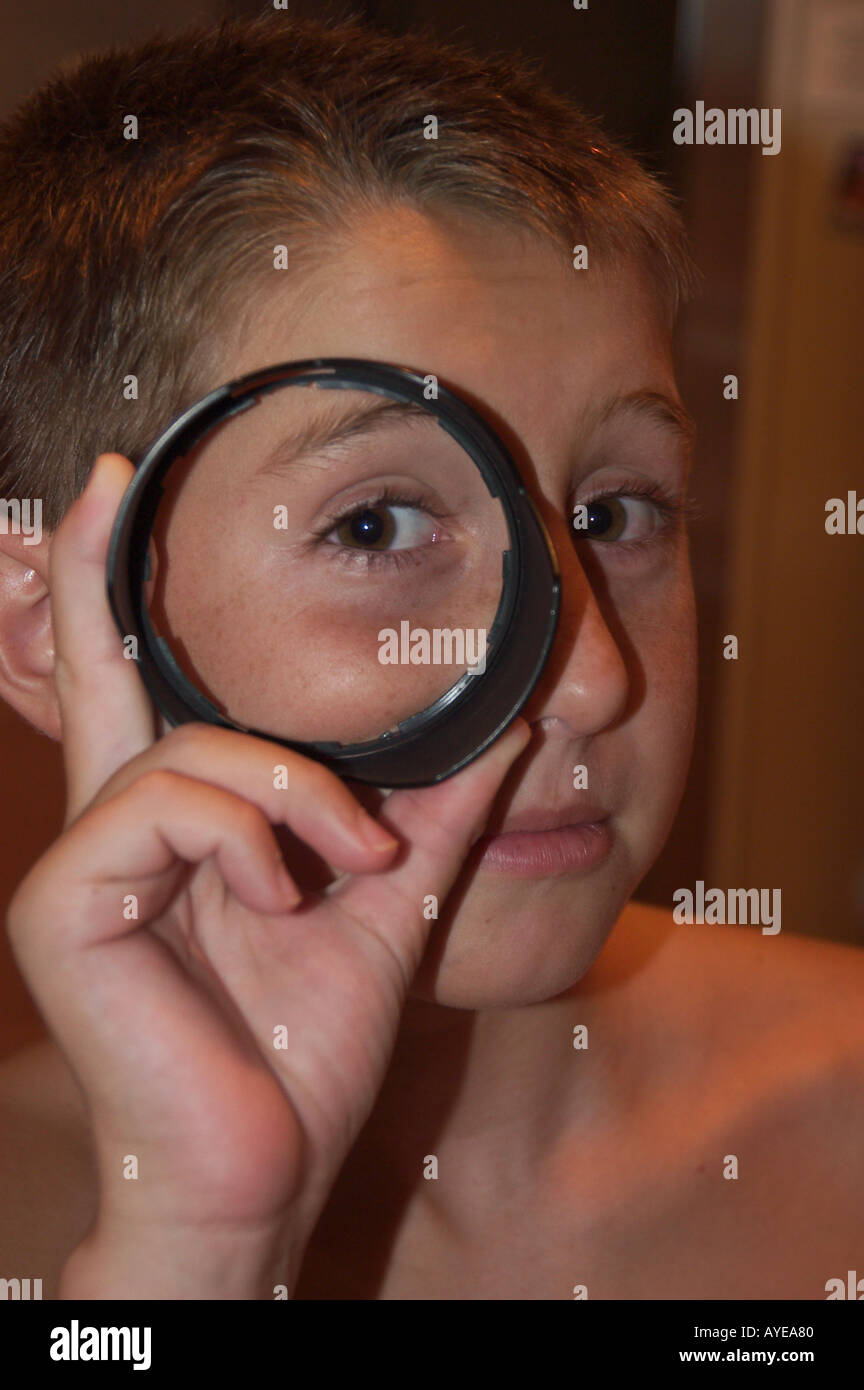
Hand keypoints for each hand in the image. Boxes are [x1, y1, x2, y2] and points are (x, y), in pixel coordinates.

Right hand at [7, 454, 529, 1296]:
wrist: (264, 1172)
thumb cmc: (302, 1050)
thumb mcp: (385, 906)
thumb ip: (433, 813)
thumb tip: (510, 724)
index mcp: (177, 830)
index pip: (137, 690)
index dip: (110, 593)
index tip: (108, 493)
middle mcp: (113, 832)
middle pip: (97, 672)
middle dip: (92, 570)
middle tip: (101, 471)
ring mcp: (81, 868)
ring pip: (187, 748)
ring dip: (295, 796)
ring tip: (345, 868)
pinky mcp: (64, 906)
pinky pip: (170, 807)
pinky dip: (253, 840)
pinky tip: (282, 900)